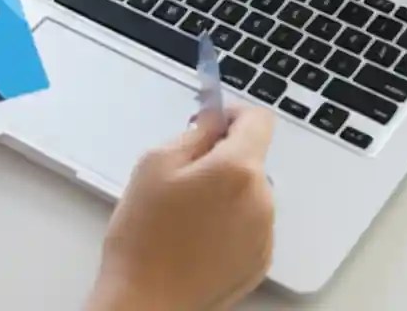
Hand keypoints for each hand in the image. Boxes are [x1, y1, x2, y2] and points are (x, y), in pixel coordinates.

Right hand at [86, 107, 275, 310]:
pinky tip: (199, 240)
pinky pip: (252, 225)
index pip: (259, 120)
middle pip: (252, 159)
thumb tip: (213, 120)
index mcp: (237, 169)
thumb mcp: (154, 165)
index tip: (215, 122)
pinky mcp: (261, 259)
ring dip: (228, 193)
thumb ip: (193, 133)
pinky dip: (231, 224)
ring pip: (251, 193)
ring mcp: (265, 232)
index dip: (235, 115)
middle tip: (184, 179)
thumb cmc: (142, 237)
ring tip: (187, 217)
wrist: (146, 302)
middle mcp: (261, 198)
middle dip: (224, 159)